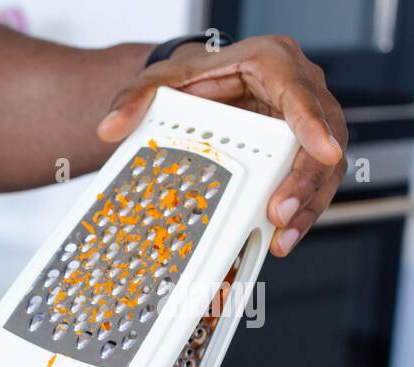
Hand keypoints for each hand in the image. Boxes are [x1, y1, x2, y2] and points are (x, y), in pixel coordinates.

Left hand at [97, 35, 346, 256]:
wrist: (201, 88)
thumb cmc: (192, 79)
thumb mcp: (159, 81)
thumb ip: (134, 100)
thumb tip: (110, 127)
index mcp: (271, 62)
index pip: (299, 92)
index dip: (313, 123)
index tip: (322, 151)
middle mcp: (298, 91)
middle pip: (322, 137)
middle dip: (304, 180)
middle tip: (279, 213)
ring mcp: (304, 123)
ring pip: (323, 166)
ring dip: (306, 205)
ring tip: (281, 236)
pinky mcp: (300, 151)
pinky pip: (311, 182)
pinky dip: (299, 211)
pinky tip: (281, 236)